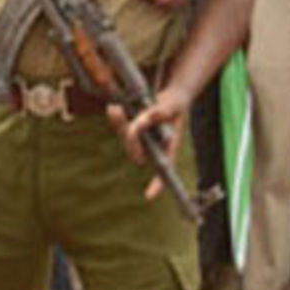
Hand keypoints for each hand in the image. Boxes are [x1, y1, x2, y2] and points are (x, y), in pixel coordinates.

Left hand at [107, 85, 191, 201]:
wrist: (170, 94)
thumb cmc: (176, 104)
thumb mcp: (173, 106)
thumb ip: (160, 112)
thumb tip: (144, 120)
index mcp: (169, 147)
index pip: (165, 169)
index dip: (157, 184)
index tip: (149, 195)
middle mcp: (153, 146)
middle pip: (136, 150)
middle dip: (129, 138)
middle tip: (125, 122)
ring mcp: (140, 138)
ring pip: (125, 138)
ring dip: (119, 125)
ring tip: (115, 109)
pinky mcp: (130, 127)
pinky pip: (120, 127)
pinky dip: (116, 118)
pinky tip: (113, 108)